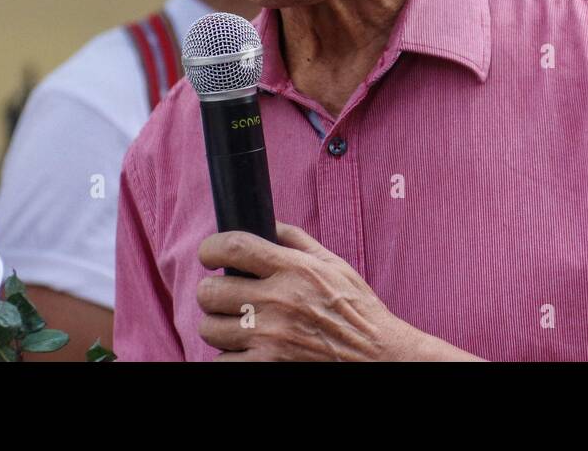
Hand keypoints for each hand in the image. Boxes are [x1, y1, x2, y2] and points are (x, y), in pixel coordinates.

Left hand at [196, 222, 460, 360]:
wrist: (377, 356)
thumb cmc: (357, 309)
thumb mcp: (334, 265)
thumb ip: (297, 240)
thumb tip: (268, 222)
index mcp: (294, 269)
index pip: (234, 247)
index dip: (210, 248)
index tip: (210, 254)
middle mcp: (279, 300)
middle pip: (210, 291)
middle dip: (212, 292)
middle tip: (225, 295)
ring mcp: (271, 337)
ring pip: (210, 329)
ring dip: (218, 326)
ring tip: (236, 324)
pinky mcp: (268, 365)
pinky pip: (222, 361)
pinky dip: (229, 356)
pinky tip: (245, 349)